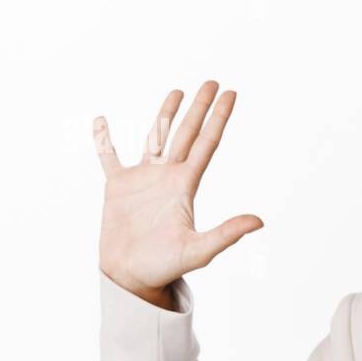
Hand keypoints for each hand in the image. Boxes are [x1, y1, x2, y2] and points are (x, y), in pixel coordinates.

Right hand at [96, 80, 262, 304]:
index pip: (206, 143)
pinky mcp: (117, 187)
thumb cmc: (165, 267)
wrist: (132, 278)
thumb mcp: (199, 250)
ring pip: (155, 137)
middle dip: (199, 108)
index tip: (230, 94)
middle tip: (212, 82)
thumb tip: (259, 221)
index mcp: (185, 185)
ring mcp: (142, 179)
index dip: (218, 118)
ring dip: (164, 115)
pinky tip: (102, 121)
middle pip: (186, 133)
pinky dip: (104, 140)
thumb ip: (227, 233)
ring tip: (177, 92)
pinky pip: (109, 156)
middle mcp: (167, 176)